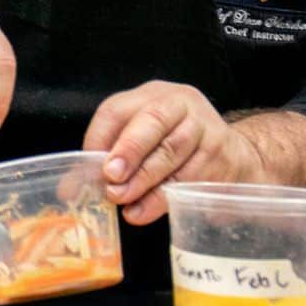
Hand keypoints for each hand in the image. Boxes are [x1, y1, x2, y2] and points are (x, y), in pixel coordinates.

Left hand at [82, 81, 266, 224]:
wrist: (234, 154)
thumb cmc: (175, 144)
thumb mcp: (140, 139)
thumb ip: (107, 158)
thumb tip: (70, 190)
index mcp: (152, 96)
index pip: (118, 109)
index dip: (101, 138)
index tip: (93, 168)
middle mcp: (181, 105)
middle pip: (151, 123)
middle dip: (128, 152)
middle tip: (111, 182)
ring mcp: (206, 129)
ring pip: (172, 153)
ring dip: (145, 182)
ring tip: (124, 203)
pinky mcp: (223, 157)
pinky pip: (192, 178)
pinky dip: (166, 197)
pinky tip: (146, 210)